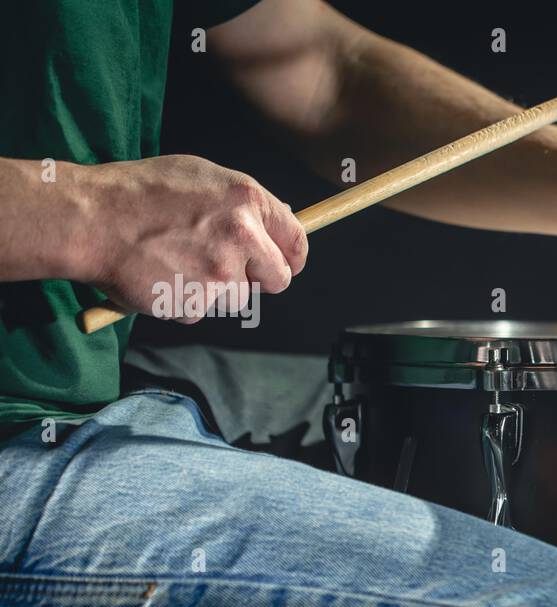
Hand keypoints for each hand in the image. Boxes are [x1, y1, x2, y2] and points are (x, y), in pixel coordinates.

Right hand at [75, 155, 306, 321]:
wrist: (90, 219)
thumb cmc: (140, 192)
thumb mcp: (201, 177)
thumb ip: (243, 204)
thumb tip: (273, 226)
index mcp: (248, 200)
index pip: (296, 240)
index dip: (292, 257)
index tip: (286, 264)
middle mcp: (242, 237)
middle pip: (278, 279)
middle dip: (257, 278)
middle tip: (223, 267)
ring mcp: (221, 274)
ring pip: (238, 298)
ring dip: (215, 289)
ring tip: (178, 262)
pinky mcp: (197, 303)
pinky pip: (203, 309)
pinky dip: (185, 300)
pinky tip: (162, 275)